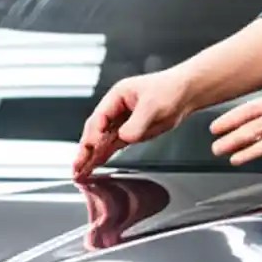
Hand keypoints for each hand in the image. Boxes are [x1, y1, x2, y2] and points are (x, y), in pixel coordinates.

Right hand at [72, 70, 192, 178]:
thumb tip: (124, 137)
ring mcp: (122, 122)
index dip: (94, 133)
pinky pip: (112, 146)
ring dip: (91, 156)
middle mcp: (116, 110)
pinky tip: (94, 165)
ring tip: (80, 172)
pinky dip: (103, 156)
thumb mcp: (152, 106)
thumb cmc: (170, 89)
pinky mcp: (130, 132)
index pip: (100, 117)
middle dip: (85, 150)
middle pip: (95, 131)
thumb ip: (137, 123)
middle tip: (76, 167)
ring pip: (102, 141)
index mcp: (117, 97)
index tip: (91, 147)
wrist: (185, 93)